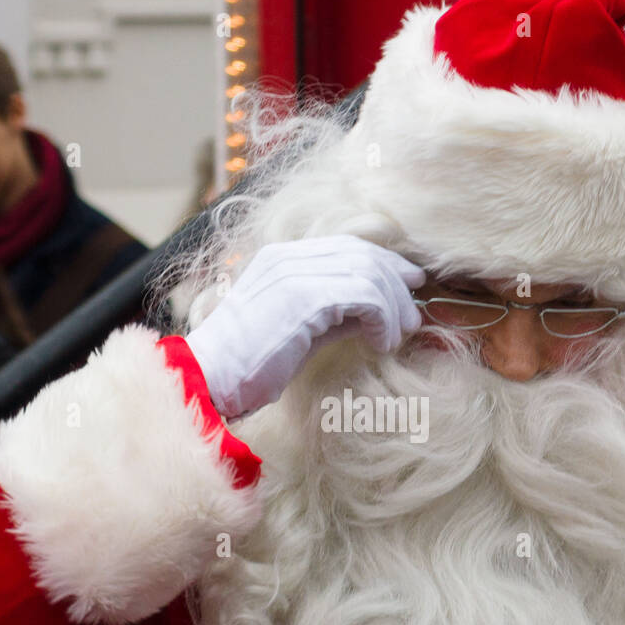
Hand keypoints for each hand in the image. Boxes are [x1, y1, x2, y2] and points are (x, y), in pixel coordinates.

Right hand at [183, 222, 425, 419]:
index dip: (385, 262)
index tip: (410, 285)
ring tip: (398, 336)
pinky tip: (380, 343)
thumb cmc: (249, 366)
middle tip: (413, 317)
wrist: (210, 378)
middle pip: (363, 254)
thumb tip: (378, 314)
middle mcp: (288, 257)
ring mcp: (294, 273)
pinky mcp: (304, 297)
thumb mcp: (301, 332)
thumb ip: (336, 316)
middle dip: (397, 282)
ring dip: (393, 307)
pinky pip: (364, 296)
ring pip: (369, 273)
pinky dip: (382, 319)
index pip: (347, 246)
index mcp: (282, 259)